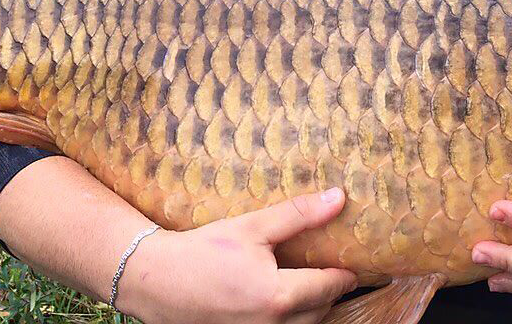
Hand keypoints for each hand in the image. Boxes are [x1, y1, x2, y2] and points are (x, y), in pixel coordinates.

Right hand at [114, 187, 358, 323]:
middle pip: (321, 310)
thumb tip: (338, 198)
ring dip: (310, 306)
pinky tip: (279, 296)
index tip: (355, 261)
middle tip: (330, 266)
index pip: (331, 286)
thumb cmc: (203, 251)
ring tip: (307, 280)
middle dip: (328, 290)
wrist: (157, 281)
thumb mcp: (252, 227)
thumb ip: (298, 215)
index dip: (345, 273)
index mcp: (279, 297)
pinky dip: (288, 316)